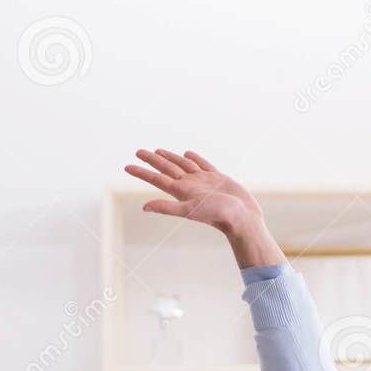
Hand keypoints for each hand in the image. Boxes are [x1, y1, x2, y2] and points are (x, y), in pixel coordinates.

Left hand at [123, 148, 284, 265]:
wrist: (243, 218)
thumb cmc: (219, 215)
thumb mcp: (190, 210)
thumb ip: (167, 208)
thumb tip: (144, 207)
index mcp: (182, 191)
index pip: (157, 179)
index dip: (141, 172)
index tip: (127, 167)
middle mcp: (191, 185)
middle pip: (167, 169)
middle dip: (152, 160)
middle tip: (139, 151)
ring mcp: (204, 181)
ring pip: (183, 165)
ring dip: (170, 158)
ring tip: (159, 152)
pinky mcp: (218, 178)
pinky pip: (203, 164)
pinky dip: (194, 158)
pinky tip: (188, 154)